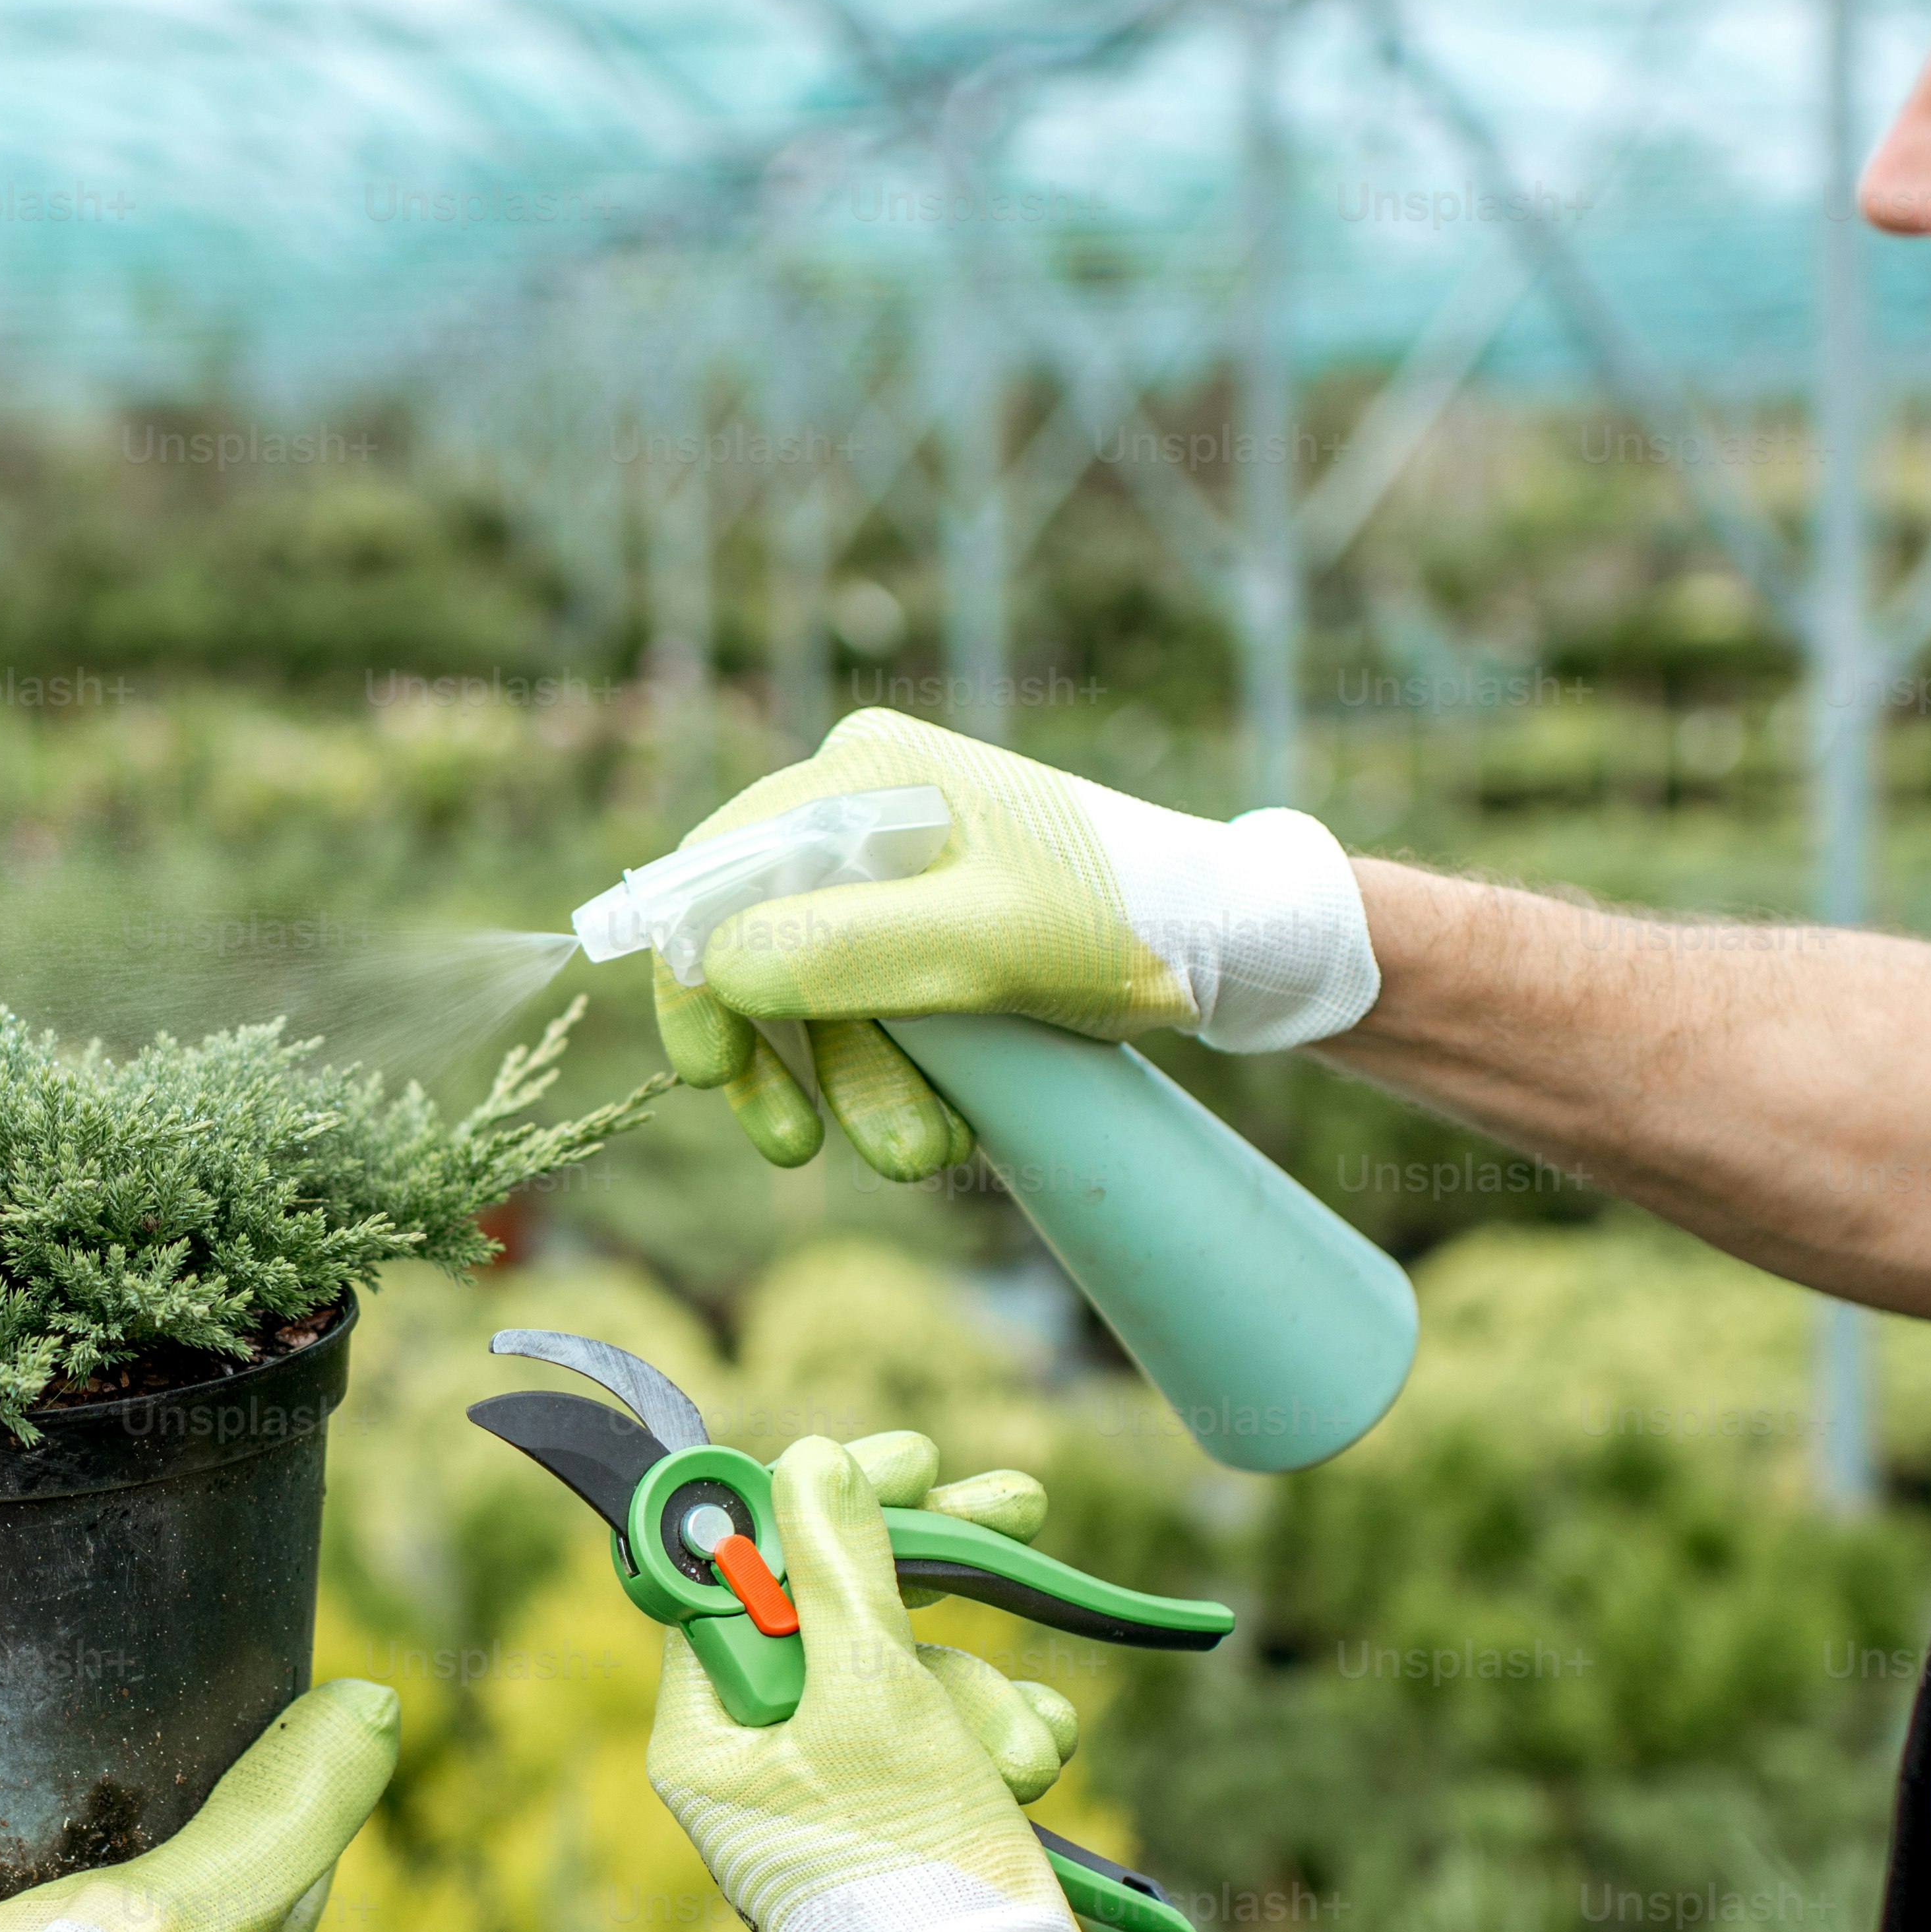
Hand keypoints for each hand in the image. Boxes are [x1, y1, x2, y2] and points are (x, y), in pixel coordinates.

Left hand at [644, 1428, 1145, 1931]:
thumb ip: (841, 1566)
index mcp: (706, 1732)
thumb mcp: (874, 1688)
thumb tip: (810, 1464)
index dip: (818, 1506)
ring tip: (1021, 1752)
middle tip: (1010, 1502)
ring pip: (910, 1670)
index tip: (902, 1457)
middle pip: (834, 1609)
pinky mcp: (904, 1811)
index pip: (737, 1575)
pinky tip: (1035, 1769)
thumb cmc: (913, 1862)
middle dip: (935, 1573)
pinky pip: (947, 1731)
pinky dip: (999, 1739)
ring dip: (983, 1695)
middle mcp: (755, 1756)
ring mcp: (832, 1786)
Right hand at [654, 707, 1378, 1179]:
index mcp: (865, 776)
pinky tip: (942, 1128)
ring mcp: (904, 872)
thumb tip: (714, 969)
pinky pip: (878, 1010)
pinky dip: (896, 1075)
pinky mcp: (938, 928)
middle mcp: (871, 812)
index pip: (723, 868)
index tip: (708, 1070)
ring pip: (825, 996)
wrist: (1235, 940)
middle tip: (790, 1147)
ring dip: (858, 1088)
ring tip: (921, 1155)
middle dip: (786, 1058)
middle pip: (761, 943)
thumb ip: (848, 950)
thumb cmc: (1123, 920)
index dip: (695, 974)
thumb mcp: (986, 941)